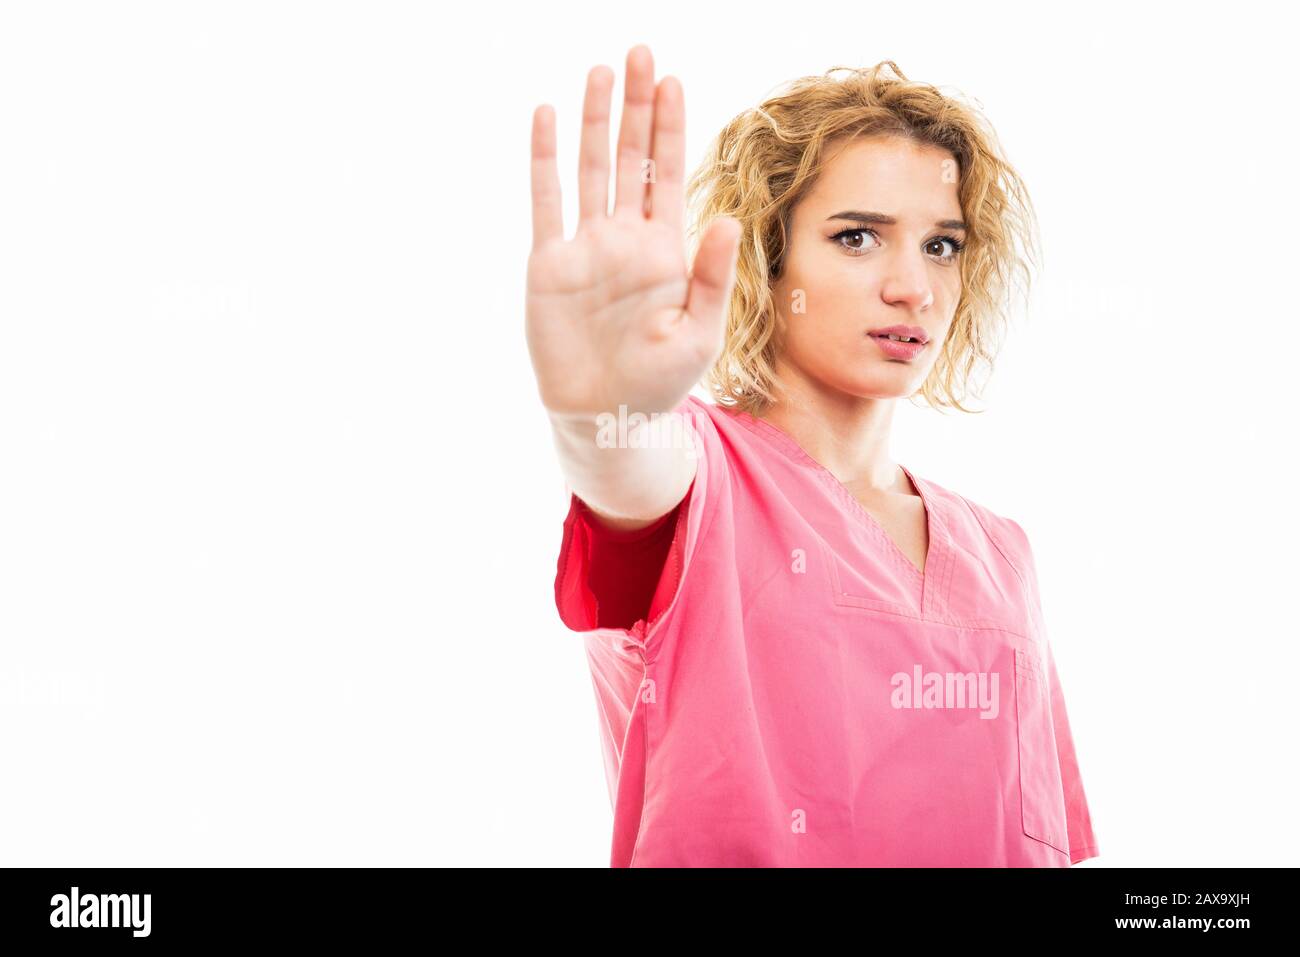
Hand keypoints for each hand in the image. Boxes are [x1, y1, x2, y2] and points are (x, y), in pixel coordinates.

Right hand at [525, 44, 740, 421]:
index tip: (673, 80)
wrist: (604, 414)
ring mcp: (586, 246)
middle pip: (631, 156)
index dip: (670, 126)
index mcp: (664, 249)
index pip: (668, 172)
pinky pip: (546, 201)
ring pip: (590, 168)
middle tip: (639, 53)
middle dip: (636, 106)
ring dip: (594, 120)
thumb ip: (711, 276)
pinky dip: (546, 159)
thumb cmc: (658, 382)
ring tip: (600, 71)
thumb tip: (725, 219)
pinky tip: (548, 117)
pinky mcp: (550, 263)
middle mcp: (625, 237)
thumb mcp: (699, 334)